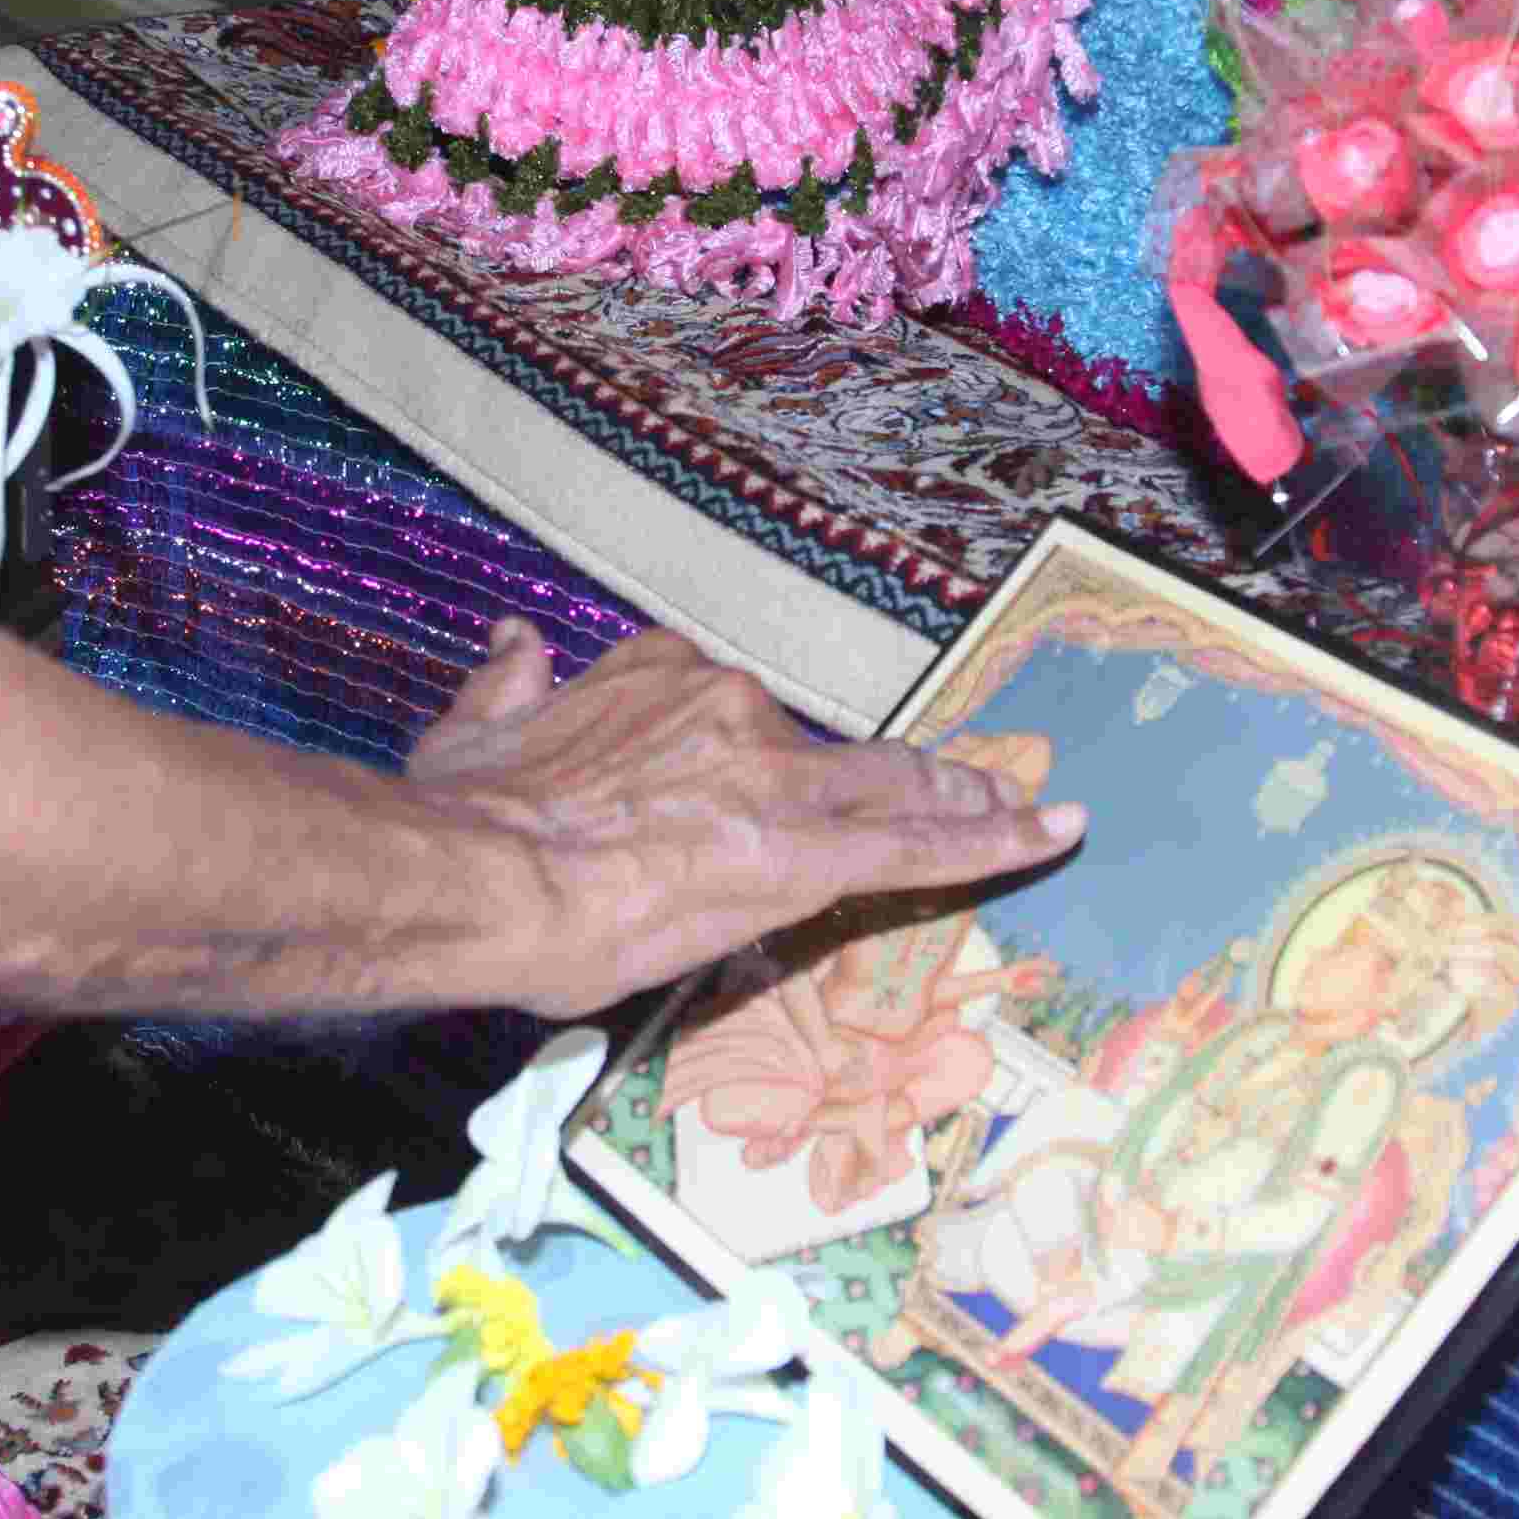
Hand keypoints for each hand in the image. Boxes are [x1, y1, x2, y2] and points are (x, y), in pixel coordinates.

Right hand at [405, 622, 1083, 1016]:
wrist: (480, 873)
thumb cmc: (467, 817)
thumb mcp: (471, 732)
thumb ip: (505, 686)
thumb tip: (511, 645)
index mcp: (654, 679)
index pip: (729, 711)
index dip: (760, 746)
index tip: (772, 767)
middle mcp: (728, 709)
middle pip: (835, 744)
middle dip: (904, 764)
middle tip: (969, 778)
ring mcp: (778, 776)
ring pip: (892, 785)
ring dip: (957, 797)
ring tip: (1019, 810)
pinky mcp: (813, 851)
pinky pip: (923, 842)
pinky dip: (996, 835)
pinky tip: (1052, 831)